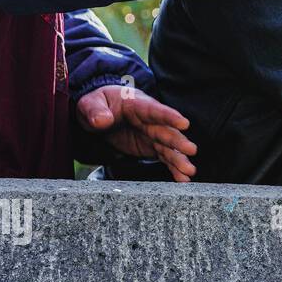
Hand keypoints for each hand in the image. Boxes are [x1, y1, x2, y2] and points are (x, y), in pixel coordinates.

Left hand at [76, 86, 197, 182]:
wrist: (100, 112)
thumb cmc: (98, 104)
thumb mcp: (90, 103)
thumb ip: (95, 110)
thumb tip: (102, 120)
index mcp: (138, 105)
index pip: (155, 111)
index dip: (170, 117)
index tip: (184, 123)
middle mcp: (150, 121)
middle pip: (167, 131)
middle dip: (178, 142)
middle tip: (191, 150)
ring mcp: (152, 135)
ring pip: (169, 148)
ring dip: (179, 159)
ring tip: (189, 172)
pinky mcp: (151, 147)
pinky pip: (164, 158)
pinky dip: (173, 168)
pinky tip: (183, 178)